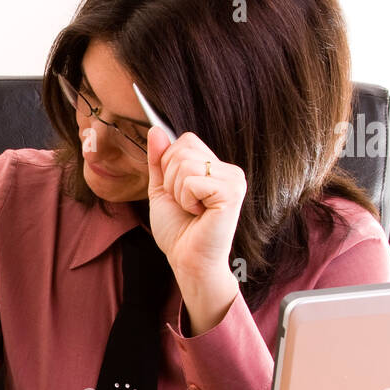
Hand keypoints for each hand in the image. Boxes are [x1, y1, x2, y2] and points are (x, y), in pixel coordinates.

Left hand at [145, 128, 245, 333]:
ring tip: (192, 209)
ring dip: (178, 192)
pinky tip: (199, 213)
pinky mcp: (232, 192)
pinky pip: (192, 180)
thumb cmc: (178, 230)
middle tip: (185, 204)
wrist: (187, 260)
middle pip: (182, 148)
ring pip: (185, 164)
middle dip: (170, 180)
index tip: (178, 192)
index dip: (169, 165)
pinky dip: (186, 199)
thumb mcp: (161, 189)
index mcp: (215, 167)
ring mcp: (233, 179)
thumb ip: (159, 160)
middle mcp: (229, 170)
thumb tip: (156, 129)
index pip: (184, 140)